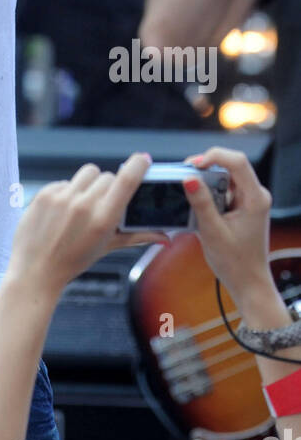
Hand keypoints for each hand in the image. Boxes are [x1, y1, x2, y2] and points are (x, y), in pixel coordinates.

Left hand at [5, 153, 167, 298]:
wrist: (36, 270)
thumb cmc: (74, 261)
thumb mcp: (106, 248)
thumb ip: (137, 237)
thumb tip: (165, 238)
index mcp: (103, 220)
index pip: (126, 181)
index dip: (138, 165)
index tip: (144, 158)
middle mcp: (83, 205)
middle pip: (108, 177)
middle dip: (110, 188)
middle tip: (103, 204)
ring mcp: (62, 197)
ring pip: (88, 173)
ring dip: (90, 184)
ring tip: (83, 204)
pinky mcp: (45, 193)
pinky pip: (66, 181)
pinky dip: (68, 192)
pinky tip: (62, 211)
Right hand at [182, 147, 276, 310]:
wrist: (248, 283)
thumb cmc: (235, 263)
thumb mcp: (212, 232)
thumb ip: (200, 203)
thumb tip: (188, 178)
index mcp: (255, 198)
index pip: (237, 161)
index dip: (213, 156)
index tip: (192, 165)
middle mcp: (255, 195)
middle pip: (229, 166)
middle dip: (205, 169)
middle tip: (185, 180)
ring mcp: (249, 199)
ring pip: (224, 177)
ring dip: (205, 185)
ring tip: (192, 201)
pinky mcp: (242, 205)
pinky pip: (223, 190)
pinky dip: (209, 195)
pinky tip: (200, 210)